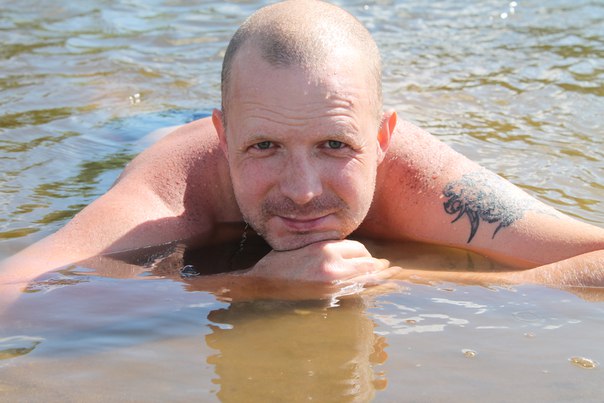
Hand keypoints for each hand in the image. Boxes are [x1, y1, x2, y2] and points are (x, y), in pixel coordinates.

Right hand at [246, 239, 399, 282]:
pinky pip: (358, 293)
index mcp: (325, 249)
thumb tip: (348, 251)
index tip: (369, 258)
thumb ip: (325, 247)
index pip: (359, 249)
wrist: (261, 287)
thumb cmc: (278, 265)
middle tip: (390, 267)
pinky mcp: (330, 299)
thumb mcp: (302, 247)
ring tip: (392, 275)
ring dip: (380, 277)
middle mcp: (333, 266)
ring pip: (367, 279)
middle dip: (377, 266)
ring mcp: (333, 285)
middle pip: (368, 263)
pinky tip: (379, 288)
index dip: (365, 254)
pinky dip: (370, 289)